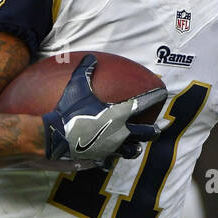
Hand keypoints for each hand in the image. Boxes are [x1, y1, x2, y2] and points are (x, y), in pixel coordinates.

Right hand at [43, 54, 165, 164]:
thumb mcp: (76, 86)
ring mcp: (112, 147)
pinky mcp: (101, 158)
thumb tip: (90, 58)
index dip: (155, 98)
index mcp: (119, 114)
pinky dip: (112, 157)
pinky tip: (110, 156)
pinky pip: (111, 159)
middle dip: (153, 130)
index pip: (143, 104)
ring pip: (132, 150)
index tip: (162, 94)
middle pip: (146, 133)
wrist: (54, 137)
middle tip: (156, 128)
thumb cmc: (67, 110)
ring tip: (135, 145)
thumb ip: (86, 71)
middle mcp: (120, 132)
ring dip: (135, 146)